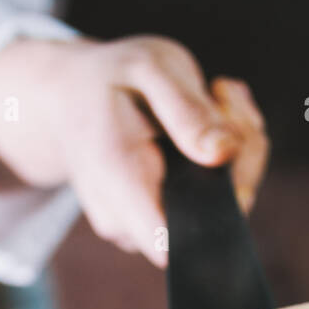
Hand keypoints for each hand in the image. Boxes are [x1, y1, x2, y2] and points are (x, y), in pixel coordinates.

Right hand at [0, 34, 268, 267]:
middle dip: (241, 157)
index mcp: (118, 180)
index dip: (222, 204)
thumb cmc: (110, 80)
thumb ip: (187, 110)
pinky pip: (212, 205)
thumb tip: (224, 153)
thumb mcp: (150, 67)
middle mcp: (126, 220)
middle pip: (215, 219)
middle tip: (222, 97)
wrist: (68, 99)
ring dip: (236, 155)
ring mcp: (141, 230)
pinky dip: (225, 164)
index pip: (174, 242)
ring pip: (222, 210)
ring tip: (212, 101)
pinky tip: (207, 126)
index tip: (228, 140)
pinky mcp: (161, 224)